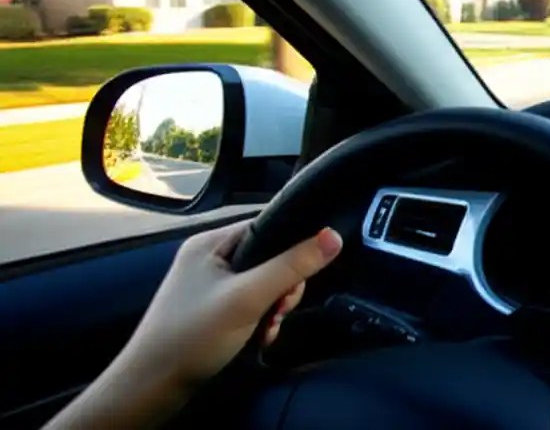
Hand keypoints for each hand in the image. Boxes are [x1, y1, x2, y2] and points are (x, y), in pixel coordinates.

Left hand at [123, 219, 343, 386]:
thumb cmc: (192, 336)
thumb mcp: (249, 298)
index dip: (291, 249)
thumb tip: (333, 236)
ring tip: (266, 328)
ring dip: (273, 308)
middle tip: (278, 311)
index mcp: (210, 242)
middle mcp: (209, 258)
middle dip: (282, 287)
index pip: (267, 227)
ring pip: (262, 284)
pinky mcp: (211, 309)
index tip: (298, 280)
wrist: (151, 386)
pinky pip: (250, 303)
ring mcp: (208, 285)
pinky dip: (260, 319)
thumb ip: (291, 266)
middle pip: (269, 258)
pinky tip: (259, 336)